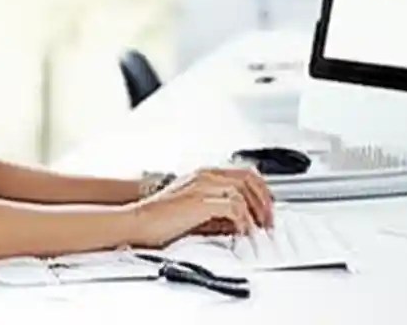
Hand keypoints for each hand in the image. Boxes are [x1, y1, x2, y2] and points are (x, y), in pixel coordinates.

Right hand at [128, 167, 273, 248]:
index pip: (244, 172)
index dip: (260, 191)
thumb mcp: (194, 210)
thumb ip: (217, 212)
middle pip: (249, 177)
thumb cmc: (158, 217)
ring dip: (257, 211)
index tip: (267, 209)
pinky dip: (244, 221)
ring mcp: (202, 186)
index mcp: (204, 174)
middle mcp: (205, 175)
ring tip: (259, 229)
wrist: (137, 221)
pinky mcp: (199, 201)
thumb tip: (239, 222)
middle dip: (264, 200)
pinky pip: (233, 207)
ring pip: (244, 190)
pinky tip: (243, 232)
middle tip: (269, 221)